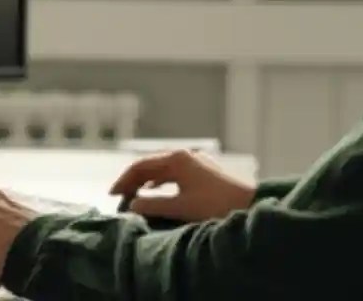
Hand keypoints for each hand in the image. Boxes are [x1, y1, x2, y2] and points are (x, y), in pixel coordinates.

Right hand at [109, 149, 254, 221]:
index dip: (124, 180)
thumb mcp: (180, 207)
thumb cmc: (215, 206)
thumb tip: (132, 204)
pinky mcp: (203, 171)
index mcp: (177, 159)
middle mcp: (185, 155)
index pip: (141, 165)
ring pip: (162, 168)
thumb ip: (152, 205)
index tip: (112, 196)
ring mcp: (195, 161)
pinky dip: (160, 181)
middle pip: (150, 164)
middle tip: (119, 197)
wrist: (250, 205)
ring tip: (133, 195)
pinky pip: (173, 172)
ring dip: (146, 180)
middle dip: (133, 180)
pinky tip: (156, 190)